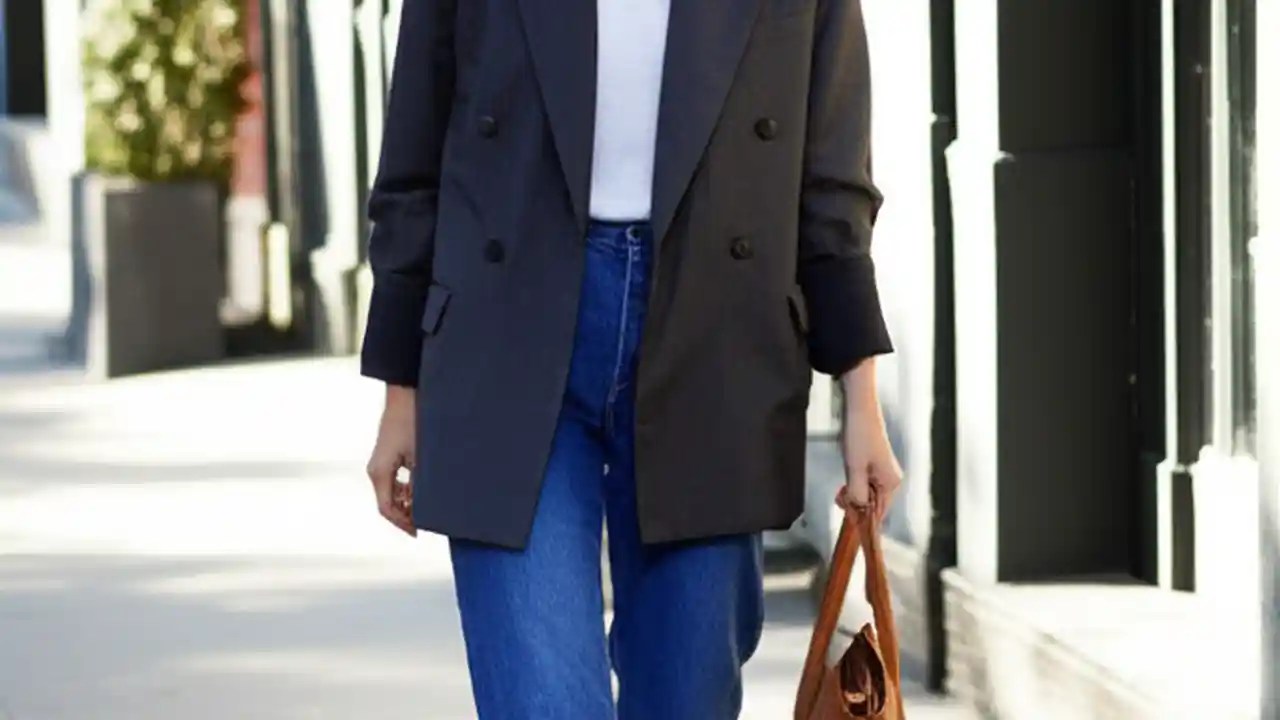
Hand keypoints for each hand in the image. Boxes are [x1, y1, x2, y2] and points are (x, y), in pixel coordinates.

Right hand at [366, 385, 417, 536]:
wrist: (405, 396)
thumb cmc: (414, 422)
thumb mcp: (421, 457)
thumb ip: (420, 483)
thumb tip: (424, 506)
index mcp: (379, 473)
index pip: (387, 509)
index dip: (402, 523)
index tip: (418, 531)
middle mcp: (375, 470)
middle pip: (388, 503)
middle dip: (406, 514)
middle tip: (426, 521)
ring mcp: (380, 463)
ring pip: (391, 492)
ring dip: (407, 501)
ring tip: (427, 505)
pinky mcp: (388, 457)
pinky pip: (394, 481)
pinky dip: (407, 489)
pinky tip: (422, 489)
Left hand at [836, 360, 901, 522]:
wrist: (858, 408)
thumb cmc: (859, 437)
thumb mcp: (855, 469)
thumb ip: (858, 494)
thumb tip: (859, 510)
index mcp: (891, 483)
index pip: (879, 513)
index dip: (863, 519)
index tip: (847, 522)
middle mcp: (890, 479)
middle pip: (872, 504)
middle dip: (855, 505)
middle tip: (839, 498)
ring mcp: (882, 472)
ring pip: (866, 493)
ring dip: (852, 494)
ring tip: (840, 489)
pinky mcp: (873, 464)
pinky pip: (863, 482)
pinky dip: (853, 485)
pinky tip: (844, 482)